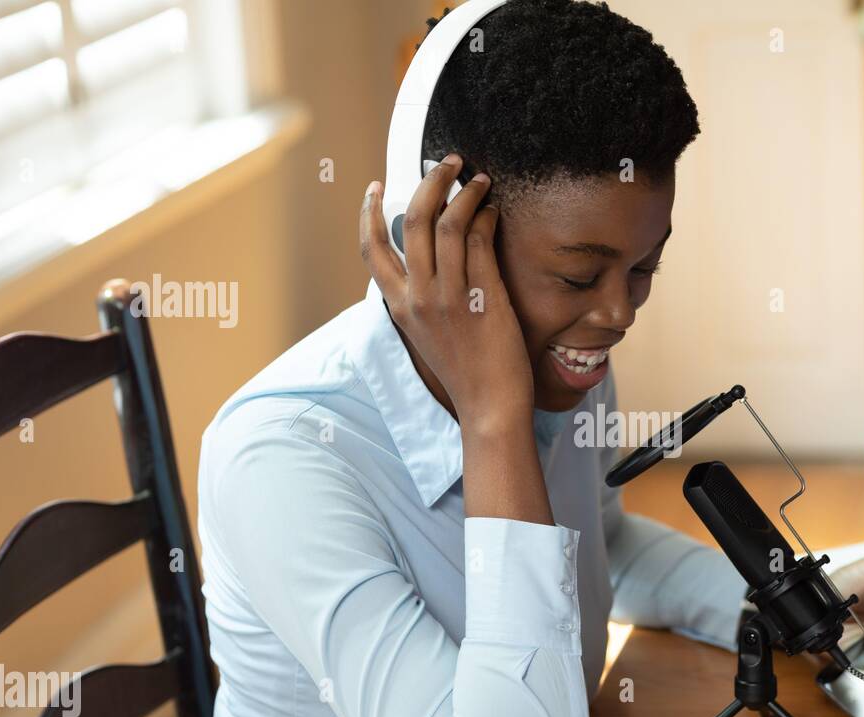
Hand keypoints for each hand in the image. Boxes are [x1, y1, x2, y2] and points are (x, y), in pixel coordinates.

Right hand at [360, 156, 533, 429]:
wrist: (489, 408)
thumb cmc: (464, 373)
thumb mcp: (426, 335)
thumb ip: (418, 300)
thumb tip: (423, 262)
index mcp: (398, 307)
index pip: (371, 249)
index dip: (369, 213)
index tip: (375, 188)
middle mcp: (418, 298)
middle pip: (414, 221)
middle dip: (430, 182)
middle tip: (448, 162)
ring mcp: (450, 297)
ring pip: (449, 223)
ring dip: (465, 192)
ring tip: (480, 178)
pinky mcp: (483, 298)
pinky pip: (480, 242)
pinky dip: (486, 218)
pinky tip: (495, 210)